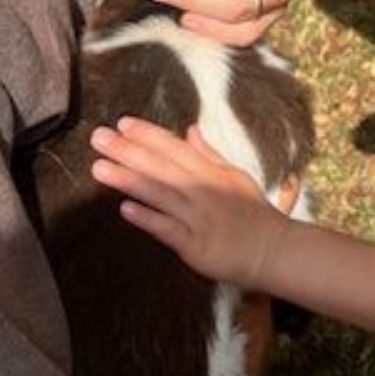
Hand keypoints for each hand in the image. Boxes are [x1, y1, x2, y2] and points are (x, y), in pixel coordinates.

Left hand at [90, 117, 287, 285]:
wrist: (275, 252)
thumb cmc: (255, 215)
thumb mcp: (236, 177)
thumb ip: (210, 155)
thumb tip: (190, 130)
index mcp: (214, 173)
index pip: (177, 148)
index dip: (150, 135)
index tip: (124, 123)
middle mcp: (205, 191)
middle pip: (163, 167)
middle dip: (129, 151)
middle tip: (99, 138)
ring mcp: (200, 218)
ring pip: (161, 194)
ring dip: (129, 180)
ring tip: (100, 168)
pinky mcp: (197, 246)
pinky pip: (169, 230)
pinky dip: (148, 219)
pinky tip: (125, 209)